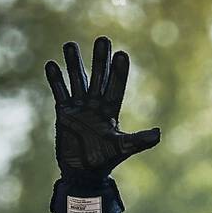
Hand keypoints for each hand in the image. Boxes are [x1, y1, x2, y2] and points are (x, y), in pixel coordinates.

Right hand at [45, 36, 159, 180]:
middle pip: (98, 78)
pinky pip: (60, 93)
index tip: (121, 54)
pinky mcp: (64, 113)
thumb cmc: (104, 161)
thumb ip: (139, 140)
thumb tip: (159, 134)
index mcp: (110, 112)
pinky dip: (56, 80)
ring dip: (74, 64)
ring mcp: (79, 108)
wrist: (83, 173)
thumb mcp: (122, 148)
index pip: (115, 88)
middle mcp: (95, 106)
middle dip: (100, 59)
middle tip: (103, 39)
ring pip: (77, 80)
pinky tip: (52, 65)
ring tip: (70, 44)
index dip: (118, 72)